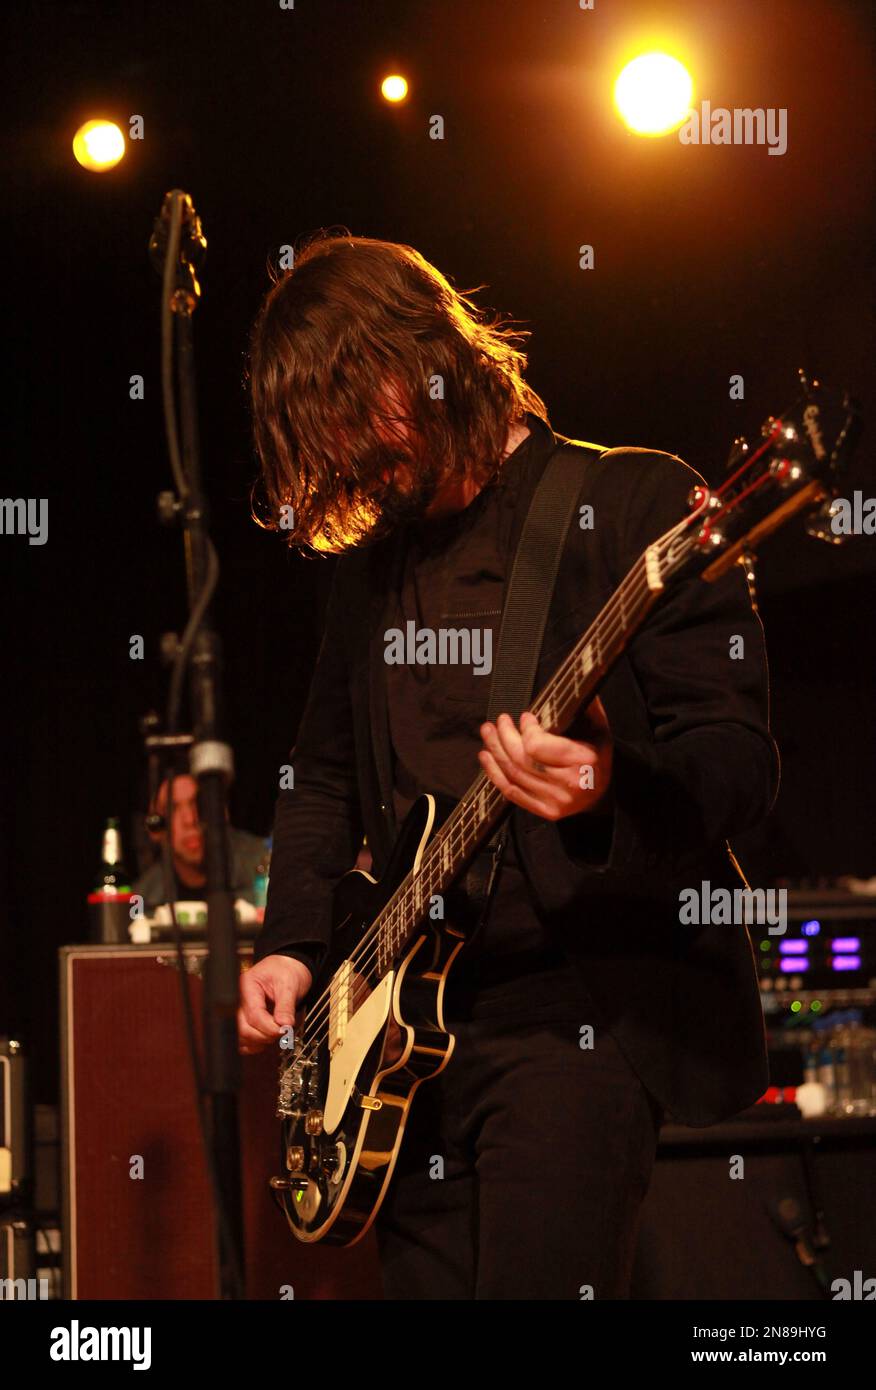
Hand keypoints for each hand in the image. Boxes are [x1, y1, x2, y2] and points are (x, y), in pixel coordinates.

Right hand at [237, 954, 312, 1054]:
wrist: (288, 966)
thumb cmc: (286, 970)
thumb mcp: (289, 984)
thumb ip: (286, 1006)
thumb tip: (285, 1025)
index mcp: (247, 986)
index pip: (253, 1015)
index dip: (269, 1027)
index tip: (284, 1030)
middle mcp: (239, 999)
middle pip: (244, 1029)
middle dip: (265, 1036)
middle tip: (282, 1033)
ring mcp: (240, 1010)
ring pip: (241, 1037)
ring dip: (260, 1041)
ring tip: (276, 1034)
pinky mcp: (244, 1019)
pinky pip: (243, 1039)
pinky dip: (255, 1044)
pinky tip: (267, 1038)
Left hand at [478, 700, 612, 821]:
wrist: (600, 795)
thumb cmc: (597, 757)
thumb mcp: (600, 731)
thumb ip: (587, 709)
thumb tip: (574, 684)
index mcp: (583, 761)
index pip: (538, 746)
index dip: (527, 730)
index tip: (525, 717)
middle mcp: (569, 785)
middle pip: (522, 759)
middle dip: (504, 737)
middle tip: (499, 721)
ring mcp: (555, 801)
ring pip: (513, 774)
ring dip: (495, 751)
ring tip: (488, 733)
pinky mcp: (544, 811)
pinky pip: (511, 792)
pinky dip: (494, 773)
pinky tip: (486, 757)